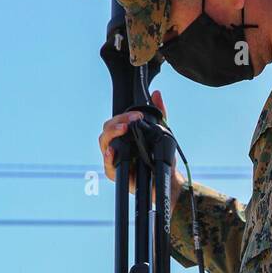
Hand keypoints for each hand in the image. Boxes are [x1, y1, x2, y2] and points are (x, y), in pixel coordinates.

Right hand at [99, 89, 185, 209]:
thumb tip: (156, 93)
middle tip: (131, 121)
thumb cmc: (161, 156)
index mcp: (124, 137)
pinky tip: (112, 151)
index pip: (115, 122)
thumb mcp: (163, 132)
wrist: (167, 178)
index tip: (138, 115)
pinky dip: (108, 158)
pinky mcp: (117, 174)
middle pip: (106, 131)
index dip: (123, 117)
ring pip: (104, 144)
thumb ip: (160, 113)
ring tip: (123, 130)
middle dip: (117, 123)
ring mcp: (115, 160)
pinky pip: (108, 166)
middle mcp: (117, 146)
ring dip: (112, 135)